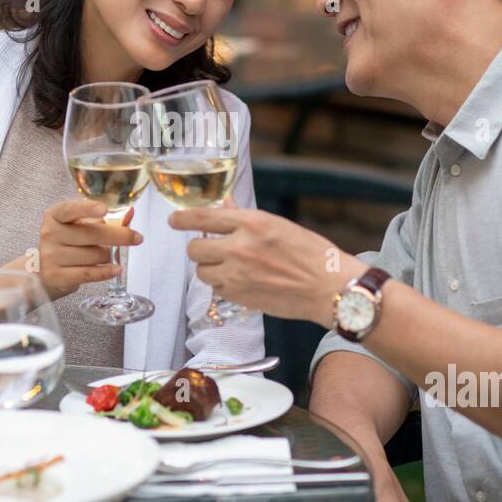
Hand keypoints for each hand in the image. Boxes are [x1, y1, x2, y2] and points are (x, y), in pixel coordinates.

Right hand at [38, 199, 141, 300]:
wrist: (44, 270)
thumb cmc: (68, 243)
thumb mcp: (81, 226)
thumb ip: (105, 219)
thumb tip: (130, 213)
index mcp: (55, 215)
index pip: (70, 209)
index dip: (87, 209)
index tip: (105, 210)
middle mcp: (50, 233)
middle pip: (90, 234)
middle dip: (118, 236)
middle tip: (137, 238)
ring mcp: (51, 255)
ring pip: (92, 255)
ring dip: (109, 255)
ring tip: (112, 255)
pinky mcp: (55, 275)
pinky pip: (87, 273)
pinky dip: (105, 272)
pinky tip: (116, 269)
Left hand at [167, 205, 366, 326]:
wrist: (328, 288)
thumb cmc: (311, 254)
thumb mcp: (278, 226)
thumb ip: (244, 217)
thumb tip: (224, 203)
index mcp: (252, 223)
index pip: (204, 218)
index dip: (183, 218)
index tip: (173, 220)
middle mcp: (240, 248)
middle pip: (195, 248)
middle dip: (200, 248)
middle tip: (213, 249)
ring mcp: (238, 275)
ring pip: (201, 271)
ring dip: (209, 268)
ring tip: (229, 267)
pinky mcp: (239, 297)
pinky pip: (216, 289)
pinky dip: (222, 285)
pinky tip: (241, 281)